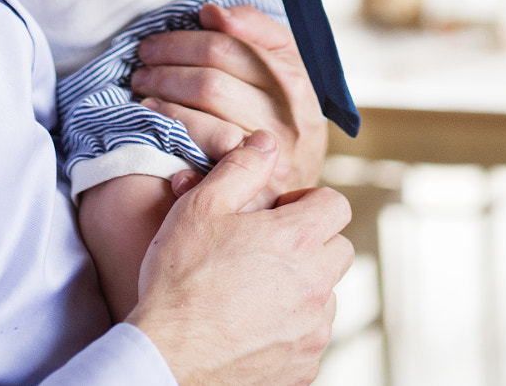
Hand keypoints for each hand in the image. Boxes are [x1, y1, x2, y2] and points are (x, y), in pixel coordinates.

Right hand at [129, 130, 352, 385]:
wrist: (167, 357)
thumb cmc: (179, 280)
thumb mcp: (200, 207)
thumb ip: (241, 168)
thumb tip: (267, 142)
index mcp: (298, 240)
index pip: (336, 205)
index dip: (308, 202)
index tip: (278, 213)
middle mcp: (316, 285)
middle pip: (339, 249)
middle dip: (312, 243)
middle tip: (267, 249)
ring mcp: (312, 330)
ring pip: (327, 295)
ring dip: (302, 286)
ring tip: (254, 289)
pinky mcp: (303, 366)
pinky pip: (310, 337)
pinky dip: (291, 328)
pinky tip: (251, 325)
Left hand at [133, 3, 326, 191]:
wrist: (304, 188)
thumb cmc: (289, 113)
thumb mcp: (287, 63)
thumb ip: (254, 28)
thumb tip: (210, 12)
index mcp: (292, 78)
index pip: (223, 49)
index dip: (179, 43)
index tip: (153, 44)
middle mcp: (284, 117)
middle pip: (209, 84)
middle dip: (165, 73)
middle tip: (141, 71)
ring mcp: (268, 158)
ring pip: (202, 122)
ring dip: (162, 106)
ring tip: (143, 96)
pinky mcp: (252, 192)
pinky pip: (202, 167)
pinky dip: (174, 146)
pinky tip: (156, 131)